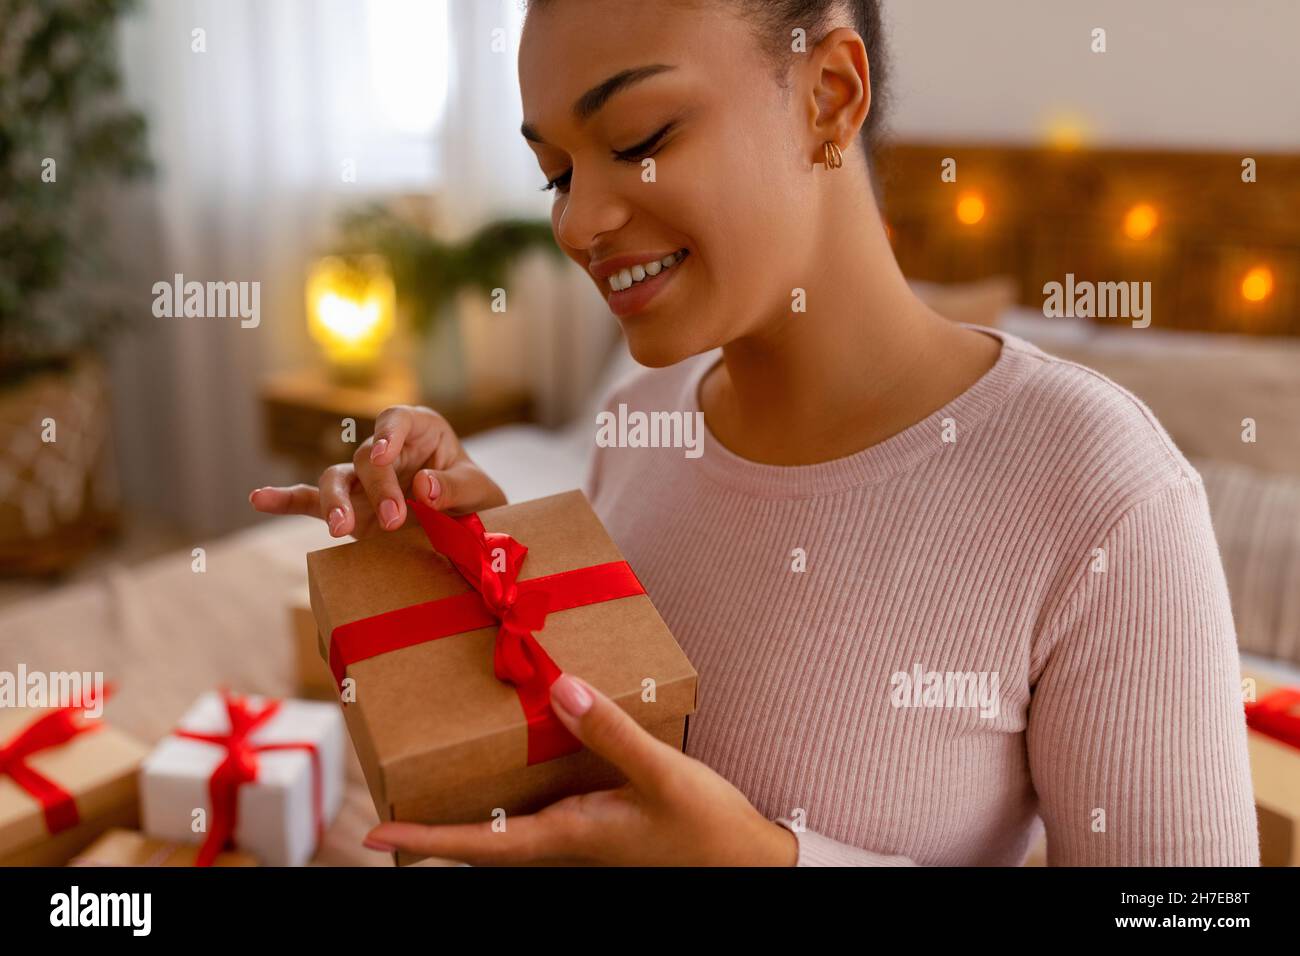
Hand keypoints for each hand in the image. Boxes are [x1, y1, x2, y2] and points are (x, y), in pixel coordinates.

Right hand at [248, 405, 505, 537]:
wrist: (472, 528)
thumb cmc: (478, 499)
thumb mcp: (479, 491)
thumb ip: (455, 487)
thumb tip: (423, 487)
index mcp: (419, 430)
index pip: (395, 419)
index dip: (387, 434)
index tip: (384, 454)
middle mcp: (385, 450)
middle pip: (365, 458)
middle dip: (377, 488)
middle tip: (394, 519)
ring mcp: (363, 480)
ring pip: (335, 479)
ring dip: (334, 502)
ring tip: (341, 529)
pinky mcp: (349, 507)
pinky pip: (311, 500)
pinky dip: (286, 500)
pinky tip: (259, 498)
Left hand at [362, 674, 799, 865]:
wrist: (749, 863)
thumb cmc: (705, 829)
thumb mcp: (661, 776)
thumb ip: (610, 732)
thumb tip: (559, 690)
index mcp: (568, 837)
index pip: (480, 846)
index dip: (426, 841)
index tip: (376, 831)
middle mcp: (564, 839)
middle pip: (482, 837)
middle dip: (435, 820)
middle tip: (391, 794)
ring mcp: (580, 833)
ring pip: (510, 820)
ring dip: (471, 801)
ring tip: (436, 767)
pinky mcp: (599, 818)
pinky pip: (541, 801)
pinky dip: (516, 780)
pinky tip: (523, 746)